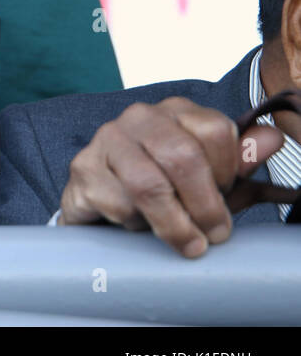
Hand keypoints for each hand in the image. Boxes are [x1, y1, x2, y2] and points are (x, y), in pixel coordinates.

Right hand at [59, 96, 285, 256]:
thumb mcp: (209, 174)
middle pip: (182, 157)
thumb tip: (273, 140)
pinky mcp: (82, 168)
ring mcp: (105, 139)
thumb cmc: (162, 185)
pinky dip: (134, 224)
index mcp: (175, 111)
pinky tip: (137, 224)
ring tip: (187, 244)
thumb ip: (240, 159)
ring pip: (148, 184)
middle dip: (204, 206)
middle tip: (214, 235)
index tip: (226, 196)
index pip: (215, 131)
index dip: (227, 172)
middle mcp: (138, 117)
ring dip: (173, 223)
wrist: (100, 200)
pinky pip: (116, 203)